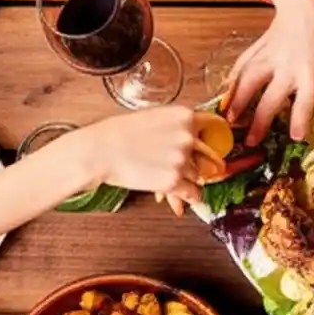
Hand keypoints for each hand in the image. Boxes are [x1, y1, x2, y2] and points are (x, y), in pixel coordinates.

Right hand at [63, 106, 224, 206]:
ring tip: (168, 180)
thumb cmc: (118, 133)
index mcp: (185, 116)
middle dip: (197, 163)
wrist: (99, 151)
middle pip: (207, 155)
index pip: (214, 127)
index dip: (211, 139)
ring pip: (200, 176)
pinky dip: (188, 197)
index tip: (211, 148)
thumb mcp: (154, 116)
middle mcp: (188, 137)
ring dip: (188, 181)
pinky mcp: (174, 181)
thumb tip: (195, 136)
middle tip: (186, 168)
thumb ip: (177, 125)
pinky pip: (195, 193)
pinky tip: (180, 198)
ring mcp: (183, 159)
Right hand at [224, 0, 313, 146]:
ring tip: (229, 119)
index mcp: (313, 73)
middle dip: (260, 120)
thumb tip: (298, 113)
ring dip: (239, 102)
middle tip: (250, 140)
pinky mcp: (258, 48)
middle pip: (272, 97)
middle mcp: (289, 67)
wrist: (307, 6)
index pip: (305, 100)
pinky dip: (232, 81)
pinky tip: (225, 94)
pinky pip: (243, 65)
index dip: (299, 120)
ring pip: (251, 81)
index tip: (294, 137)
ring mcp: (271, 57)